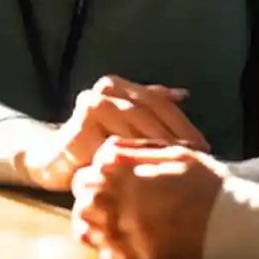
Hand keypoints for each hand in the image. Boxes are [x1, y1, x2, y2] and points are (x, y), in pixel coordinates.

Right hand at [24, 76, 209, 191]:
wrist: (53, 160)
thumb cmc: (96, 143)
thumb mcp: (127, 123)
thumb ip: (152, 106)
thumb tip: (183, 93)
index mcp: (118, 85)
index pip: (159, 102)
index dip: (184, 124)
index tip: (204, 147)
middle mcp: (105, 90)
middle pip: (150, 113)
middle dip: (176, 137)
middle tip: (196, 159)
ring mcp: (91, 106)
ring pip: (134, 129)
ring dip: (158, 148)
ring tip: (177, 166)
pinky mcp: (78, 130)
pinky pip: (113, 148)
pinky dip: (132, 160)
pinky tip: (147, 173)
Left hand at [71, 137, 226, 258]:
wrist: (234, 225)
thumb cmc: (209, 185)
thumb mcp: (177, 155)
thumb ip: (138, 150)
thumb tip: (107, 149)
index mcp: (128, 179)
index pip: (86, 176)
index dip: (93, 174)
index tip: (104, 176)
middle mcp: (121, 210)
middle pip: (83, 204)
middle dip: (91, 198)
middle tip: (108, 196)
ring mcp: (128, 239)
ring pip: (91, 232)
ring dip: (96, 222)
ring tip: (114, 216)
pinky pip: (108, 256)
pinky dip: (110, 246)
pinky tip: (125, 237)